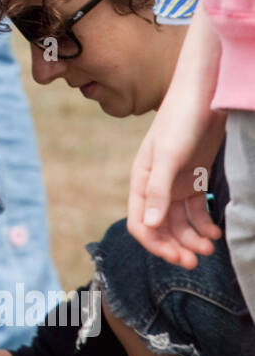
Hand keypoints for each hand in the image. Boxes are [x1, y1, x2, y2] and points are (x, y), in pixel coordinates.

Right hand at [127, 102, 224, 267]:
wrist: (205, 94)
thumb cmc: (181, 120)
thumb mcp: (168, 156)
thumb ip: (157, 191)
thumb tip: (149, 225)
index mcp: (140, 181)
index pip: (140, 224)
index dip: (156, 244)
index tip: (176, 257)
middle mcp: (155, 186)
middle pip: (160, 227)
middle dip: (176, 246)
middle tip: (195, 261)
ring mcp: (175, 183)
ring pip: (179, 222)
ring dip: (192, 238)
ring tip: (210, 247)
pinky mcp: (194, 179)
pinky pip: (195, 210)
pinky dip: (204, 224)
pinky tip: (215, 233)